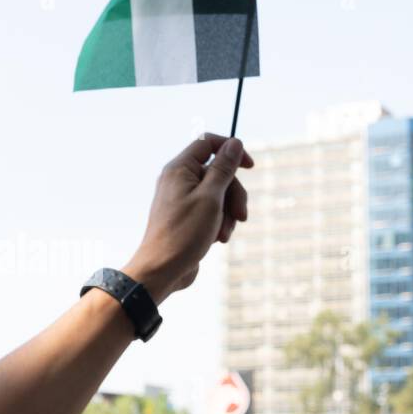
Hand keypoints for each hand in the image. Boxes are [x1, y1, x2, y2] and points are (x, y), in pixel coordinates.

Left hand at [123, 134, 252, 302]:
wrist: (162, 270)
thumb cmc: (183, 234)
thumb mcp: (211, 198)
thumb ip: (223, 169)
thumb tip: (234, 143)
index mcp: (180, 169)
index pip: (208, 143)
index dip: (231, 150)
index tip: (249, 166)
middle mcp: (179, 180)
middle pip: (218, 173)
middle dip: (234, 194)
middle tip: (241, 216)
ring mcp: (183, 199)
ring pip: (219, 194)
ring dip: (228, 213)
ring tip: (223, 234)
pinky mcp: (188, 217)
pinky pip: (212, 211)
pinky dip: (219, 223)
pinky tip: (217, 239)